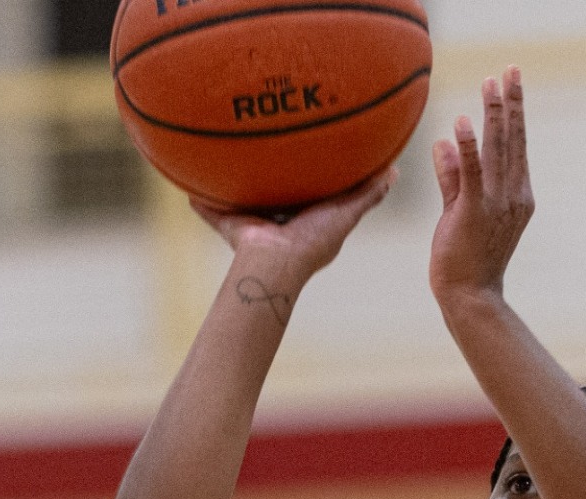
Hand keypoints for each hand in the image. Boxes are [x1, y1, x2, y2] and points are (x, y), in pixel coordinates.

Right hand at [192, 169, 396, 282]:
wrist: (275, 262)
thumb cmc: (312, 241)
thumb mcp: (346, 213)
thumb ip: (367, 194)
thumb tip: (394, 171)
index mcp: (306, 221)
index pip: (311, 195)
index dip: (310, 177)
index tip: (311, 154)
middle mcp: (280, 224)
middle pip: (276, 195)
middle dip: (272, 178)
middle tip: (268, 149)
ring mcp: (254, 225)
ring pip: (245, 200)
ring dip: (236, 186)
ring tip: (227, 156)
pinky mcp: (232, 226)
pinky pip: (213, 210)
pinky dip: (202, 202)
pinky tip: (192, 185)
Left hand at [430, 66, 533, 302]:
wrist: (470, 296)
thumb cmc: (465, 258)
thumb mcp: (458, 210)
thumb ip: (452, 175)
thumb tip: (443, 143)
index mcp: (516, 194)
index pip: (515, 145)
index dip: (513, 112)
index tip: (510, 83)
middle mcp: (512, 195)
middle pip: (512, 140)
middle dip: (510, 102)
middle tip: (509, 69)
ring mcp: (495, 204)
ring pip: (496, 151)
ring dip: (494, 114)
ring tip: (490, 83)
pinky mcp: (472, 213)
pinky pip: (471, 174)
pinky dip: (468, 147)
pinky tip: (465, 121)